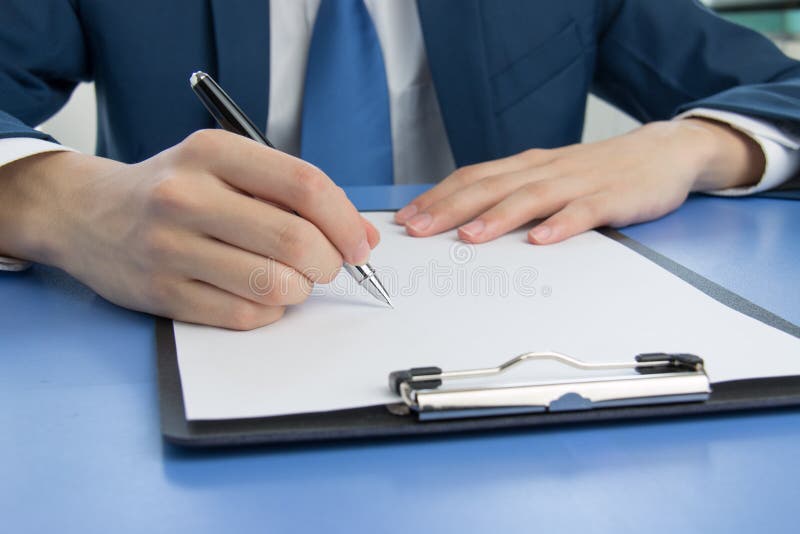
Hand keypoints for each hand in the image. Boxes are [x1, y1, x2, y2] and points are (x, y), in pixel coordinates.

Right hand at [0, 130, 378, 329]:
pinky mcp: (163, 294)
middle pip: (296, 242)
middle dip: (329, 263)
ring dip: (300, 290)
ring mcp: (171, 248)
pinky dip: (269, 310)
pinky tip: (257, 293)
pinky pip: (246, 315)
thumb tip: (361, 237)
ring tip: (289, 279)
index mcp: (213, 153)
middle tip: (326, 265)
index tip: (361, 244)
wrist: (86, 214)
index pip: (305, 186)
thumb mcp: (224, 166)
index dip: (347, 221)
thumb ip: (290, 192)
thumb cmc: (173, 189)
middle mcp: (188, 196)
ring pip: (276, 286)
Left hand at [395, 119, 764, 243]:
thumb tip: (465, 220)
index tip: (407, 219)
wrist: (663, 152)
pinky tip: (541, 240)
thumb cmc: (597, 171)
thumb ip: (513, 194)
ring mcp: (579, 182)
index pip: (474, 178)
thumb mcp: (549, 176)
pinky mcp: (612, 198)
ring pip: (531, 197)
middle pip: (491, 187)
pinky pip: (584, 211)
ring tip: (468, 237)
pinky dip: (561, 224)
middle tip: (419, 230)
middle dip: (451, 208)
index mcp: (528, 166)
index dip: (439, 197)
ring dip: (497, 217)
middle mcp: (546, 169)